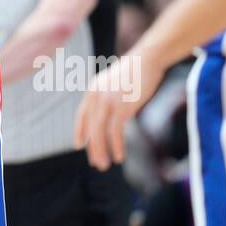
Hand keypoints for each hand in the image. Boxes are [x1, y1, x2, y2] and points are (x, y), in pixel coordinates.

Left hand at [73, 52, 165, 170]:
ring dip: (102, 151)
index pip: (82, 115)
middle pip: (90, 127)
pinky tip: (119, 157)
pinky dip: (116, 146)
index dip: (80, 131)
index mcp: (93, 90)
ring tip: (105, 164)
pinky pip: (115, 132)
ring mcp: (108, 102)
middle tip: (96, 163)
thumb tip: (110, 113)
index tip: (78, 145)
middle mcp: (97, 96)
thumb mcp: (114, 83)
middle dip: (92, 147)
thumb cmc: (134, 72)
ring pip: (100, 133)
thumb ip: (107, 97)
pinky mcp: (122, 108)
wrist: (146, 60)